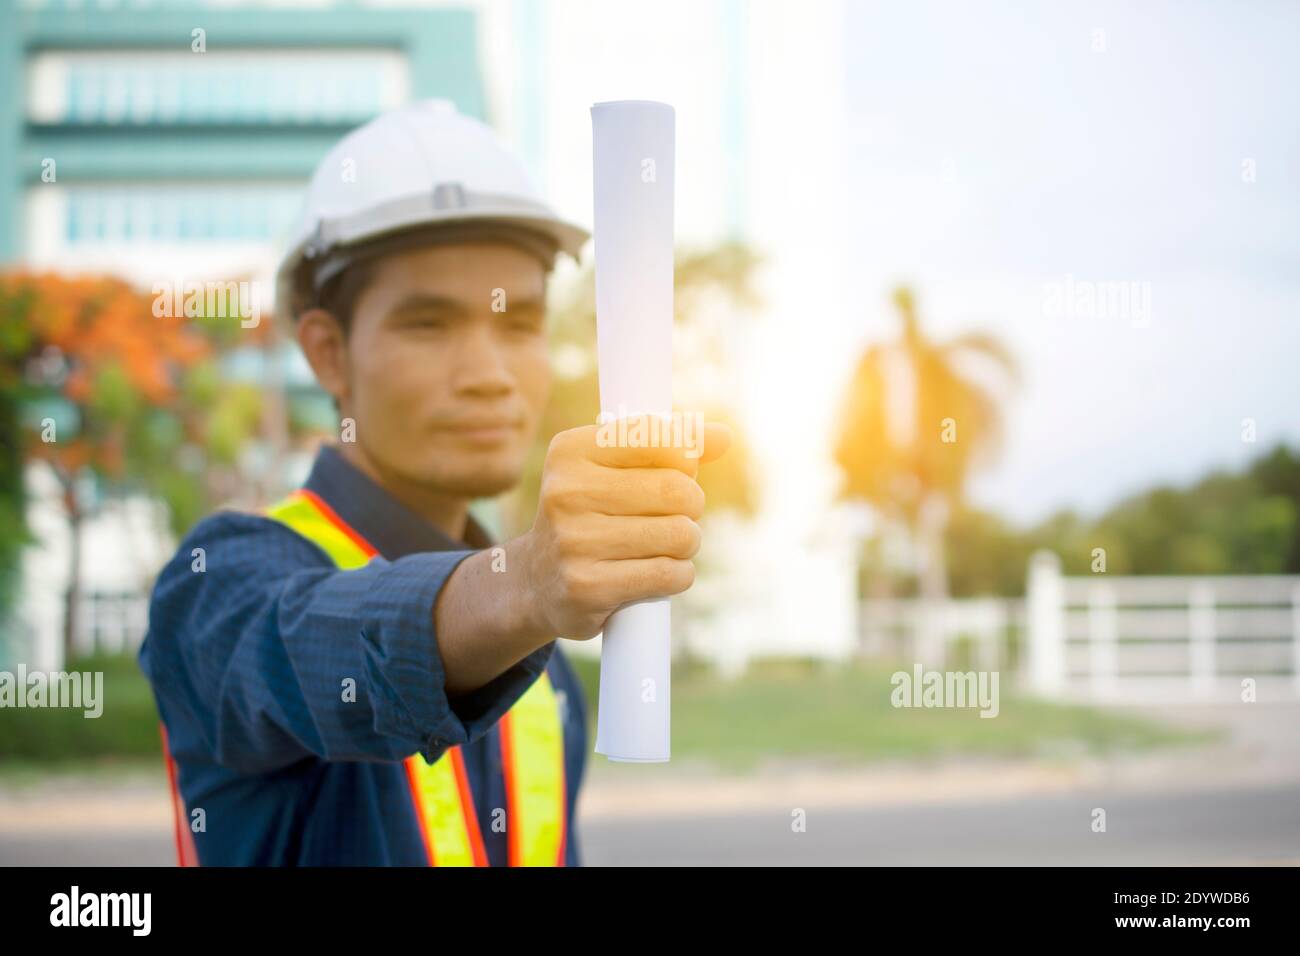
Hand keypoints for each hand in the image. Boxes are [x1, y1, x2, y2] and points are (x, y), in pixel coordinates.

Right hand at [516, 415, 731, 638]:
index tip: (680, 470)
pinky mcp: (587, 587)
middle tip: (671, 517)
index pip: (656, 436)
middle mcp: (566, 493)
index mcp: (570, 452)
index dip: (685, 456)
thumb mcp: (615, 470)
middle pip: (678, 490)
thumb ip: (669, 446)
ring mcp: (573, 542)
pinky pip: (670, 575)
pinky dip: (678, 575)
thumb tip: (724, 436)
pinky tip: (658, 574)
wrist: (537, 582)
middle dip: (690, 506)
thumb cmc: (591, 515)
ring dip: (686, 544)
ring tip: (662, 547)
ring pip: (681, 534)